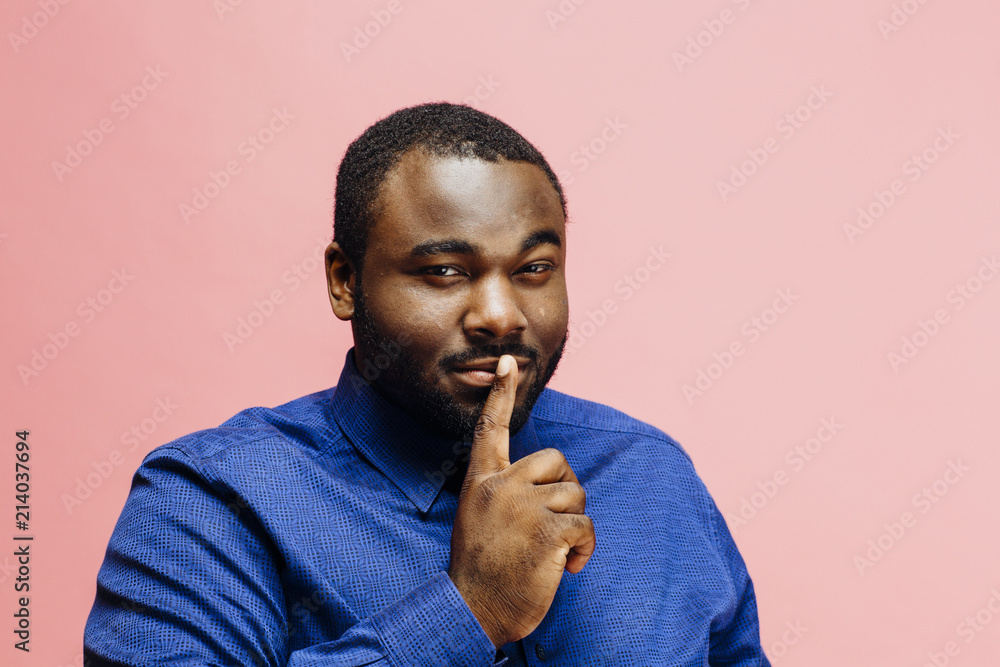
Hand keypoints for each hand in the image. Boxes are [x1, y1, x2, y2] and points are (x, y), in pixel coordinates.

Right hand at [448, 354, 595, 646]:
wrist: (473, 611)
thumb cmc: (483, 569)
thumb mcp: (481, 518)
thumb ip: (507, 492)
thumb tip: (552, 482)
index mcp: (481, 482)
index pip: (491, 429)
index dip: (501, 395)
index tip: (509, 362)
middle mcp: (499, 487)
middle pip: (556, 461)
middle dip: (565, 491)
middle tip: (551, 527)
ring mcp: (521, 508)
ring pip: (575, 495)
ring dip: (575, 526)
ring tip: (554, 553)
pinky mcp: (545, 532)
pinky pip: (585, 525)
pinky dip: (585, 549)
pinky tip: (567, 567)